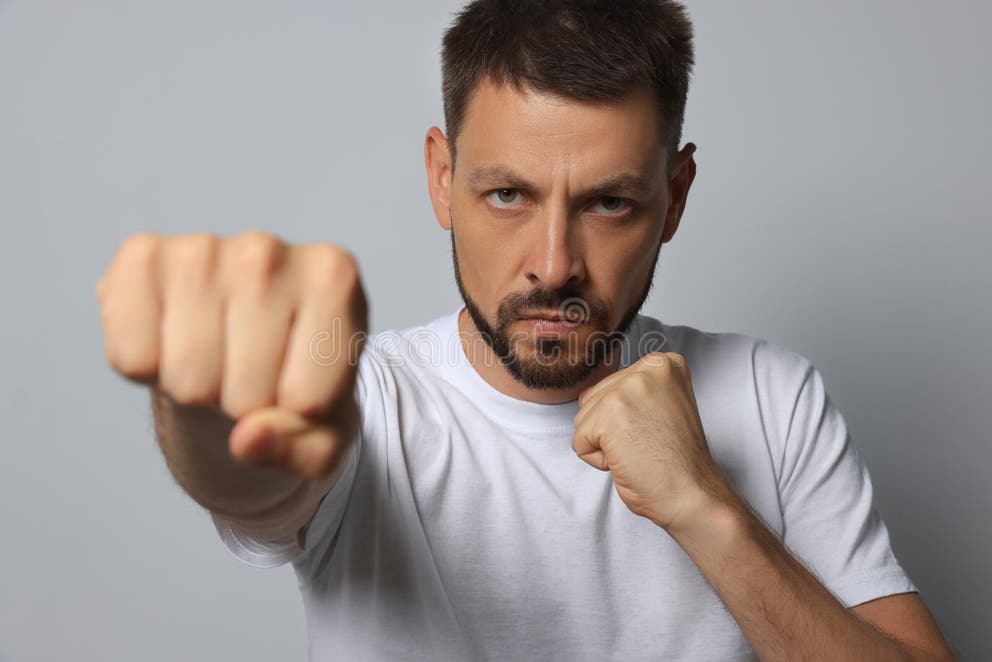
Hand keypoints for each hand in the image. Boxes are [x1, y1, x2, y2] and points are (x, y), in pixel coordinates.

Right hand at [96, 231, 367, 478]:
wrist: (240, 356)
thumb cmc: (294, 386)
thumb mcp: (325, 433)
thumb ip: (307, 449)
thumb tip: (247, 438)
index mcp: (334, 280)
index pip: (308, 399)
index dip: (298, 415)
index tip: (300, 386)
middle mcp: (269, 251)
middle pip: (245, 391)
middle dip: (243, 405)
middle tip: (249, 375)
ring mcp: (201, 248)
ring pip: (188, 377)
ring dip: (196, 390)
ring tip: (216, 360)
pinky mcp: (141, 257)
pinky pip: (132, 355)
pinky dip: (145, 368)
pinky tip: (172, 340)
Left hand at [572, 352, 731, 531]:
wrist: (692, 495)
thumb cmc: (677, 462)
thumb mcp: (659, 409)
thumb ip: (630, 393)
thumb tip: (586, 395)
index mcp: (663, 363)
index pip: (611, 387)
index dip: (626, 420)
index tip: (657, 431)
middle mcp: (646, 368)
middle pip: (593, 400)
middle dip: (611, 431)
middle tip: (648, 444)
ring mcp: (627, 388)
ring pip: (583, 420)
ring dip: (605, 445)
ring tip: (640, 452)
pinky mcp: (609, 415)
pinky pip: (579, 442)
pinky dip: (598, 461)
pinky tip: (630, 461)